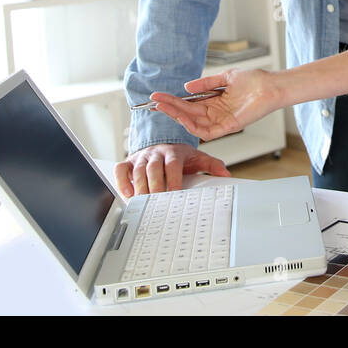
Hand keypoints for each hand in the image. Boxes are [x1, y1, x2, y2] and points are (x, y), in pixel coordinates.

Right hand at [114, 142, 230, 197]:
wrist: (161, 144)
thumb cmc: (178, 156)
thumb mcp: (196, 158)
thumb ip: (211, 165)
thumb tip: (226, 174)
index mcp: (173, 152)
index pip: (172, 165)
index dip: (173, 180)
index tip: (175, 194)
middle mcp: (156, 153)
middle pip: (153, 169)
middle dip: (155, 186)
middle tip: (157, 202)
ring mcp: (141, 157)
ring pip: (138, 170)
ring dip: (139, 187)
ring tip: (142, 203)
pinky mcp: (128, 162)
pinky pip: (121, 169)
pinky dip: (122, 181)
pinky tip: (128, 194)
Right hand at [146, 67, 281, 142]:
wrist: (271, 86)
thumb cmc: (254, 81)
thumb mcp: (225, 77)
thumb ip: (205, 84)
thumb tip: (186, 88)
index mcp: (214, 102)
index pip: (188, 104)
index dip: (172, 101)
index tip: (157, 96)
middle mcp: (215, 113)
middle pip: (187, 113)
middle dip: (170, 108)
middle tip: (154, 102)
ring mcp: (221, 121)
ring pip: (193, 123)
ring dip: (177, 116)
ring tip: (163, 107)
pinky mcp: (228, 127)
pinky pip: (206, 132)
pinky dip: (192, 126)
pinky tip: (181, 118)